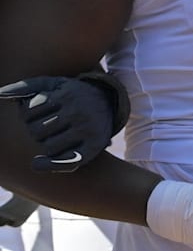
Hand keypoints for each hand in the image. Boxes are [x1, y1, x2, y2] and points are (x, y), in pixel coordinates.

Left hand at [2, 73, 128, 172]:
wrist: (108, 101)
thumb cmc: (71, 93)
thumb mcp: (51, 84)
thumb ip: (24, 87)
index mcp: (66, 95)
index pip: (29, 111)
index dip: (27, 114)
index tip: (37, 111)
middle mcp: (78, 112)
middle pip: (36, 131)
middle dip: (35, 130)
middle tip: (47, 125)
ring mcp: (87, 130)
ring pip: (48, 146)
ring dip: (45, 144)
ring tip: (55, 136)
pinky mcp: (94, 147)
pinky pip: (66, 162)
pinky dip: (50, 165)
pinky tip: (37, 164)